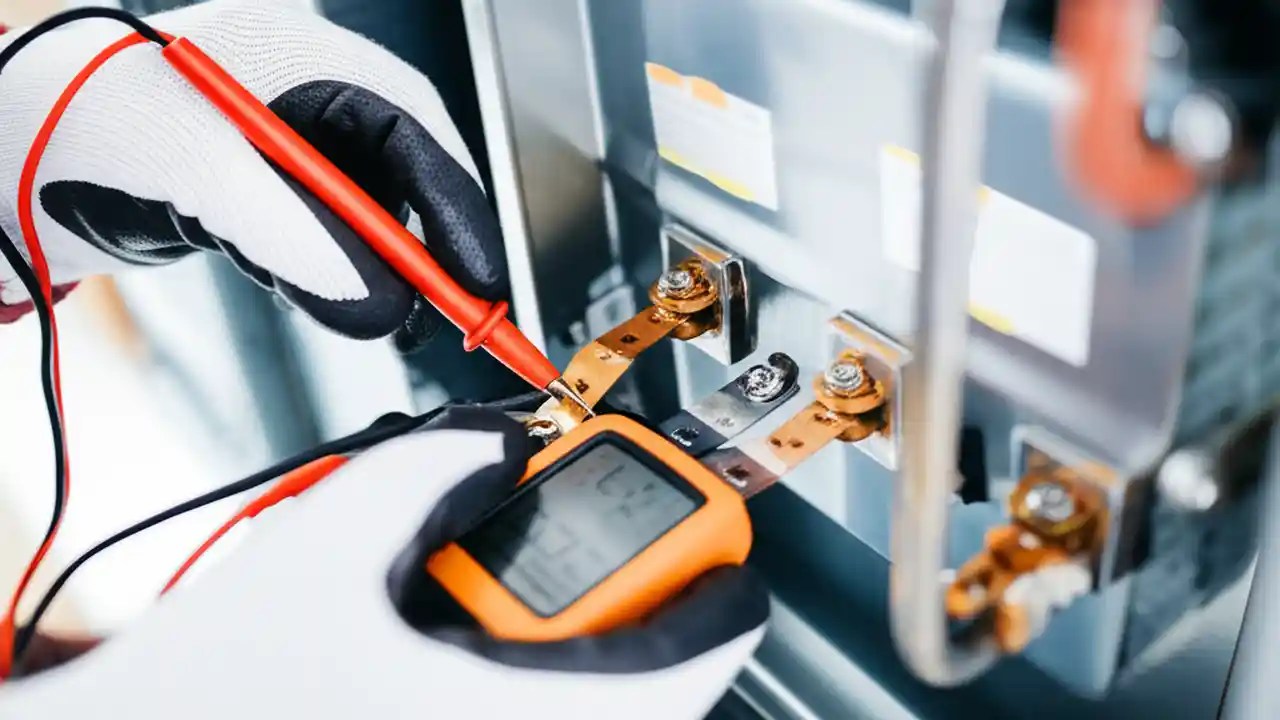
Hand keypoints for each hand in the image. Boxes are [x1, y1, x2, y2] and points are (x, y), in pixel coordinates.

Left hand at [0, 0, 504, 350]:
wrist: (0, 156)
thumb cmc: (81, 128)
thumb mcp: (202, 179)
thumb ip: (303, 244)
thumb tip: (388, 308)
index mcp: (296, 52)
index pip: (411, 125)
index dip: (455, 204)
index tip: (478, 276)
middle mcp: (299, 90)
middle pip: (402, 167)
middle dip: (428, 241)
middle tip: (455, 308)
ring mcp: (281, 140)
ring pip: (367, 208)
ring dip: (384, 266)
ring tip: (399, 317)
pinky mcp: (261, 185)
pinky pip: (327, 231)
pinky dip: (342, 273)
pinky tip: (348, 303)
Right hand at [0, 406, 768, 717]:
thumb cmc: (206, 691)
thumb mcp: (327, 538)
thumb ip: (436, 462)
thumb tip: (500, 444)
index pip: (689, 671)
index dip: (722, 595)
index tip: (726, 556)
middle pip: (650, 692)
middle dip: (631, 600)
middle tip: (596, 543)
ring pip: (593, 712)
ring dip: (581, 641)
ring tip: (507, 588)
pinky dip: (536, 678)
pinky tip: (464, 642)